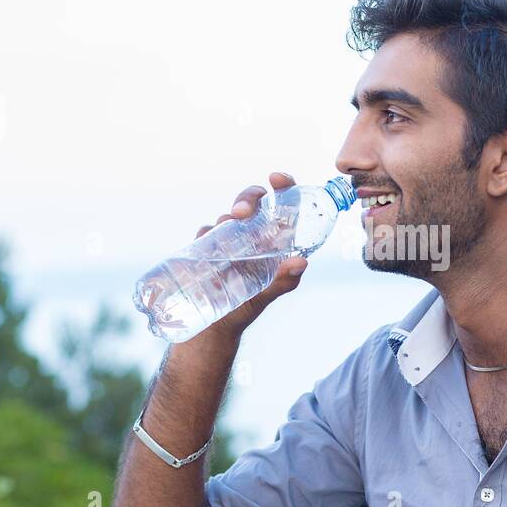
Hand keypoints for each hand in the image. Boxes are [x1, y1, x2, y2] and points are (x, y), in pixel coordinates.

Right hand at [194, 171, 307, 337]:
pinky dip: (206, 233)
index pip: (280, 204)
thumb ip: (285, 280)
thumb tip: (302, 262)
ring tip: (226, 240)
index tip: (276, 179)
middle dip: (247, 199)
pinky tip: (206, 245)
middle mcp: (250, 234)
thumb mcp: (267, 295)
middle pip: (251, 201)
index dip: (281, 186)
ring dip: (227, 220)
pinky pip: (204, 231)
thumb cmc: (245, 308)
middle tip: (242, 213)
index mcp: (271, 239)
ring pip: (227, 216)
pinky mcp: (204, 247)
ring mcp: (226, 239)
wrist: (213, 327)